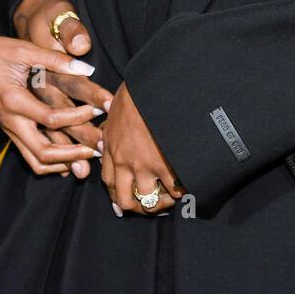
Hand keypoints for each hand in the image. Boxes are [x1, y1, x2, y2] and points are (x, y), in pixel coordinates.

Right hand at [0, 37, 105, 176]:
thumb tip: (86, 68)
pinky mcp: (10, 131)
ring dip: (63, 164)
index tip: (98, 110)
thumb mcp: (24, 50)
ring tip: (88, 158)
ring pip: (36, 161)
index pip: (52, 119)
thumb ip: (55, 59)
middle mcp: (10, 121)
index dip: (78, 117)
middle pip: (44, 153)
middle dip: (74, 154)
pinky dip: (51, 163)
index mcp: (14, 101)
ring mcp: (9, 129)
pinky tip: (70, 158)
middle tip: (99, 148)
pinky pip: (30, 156)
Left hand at [100, 82, 184, 215]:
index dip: (118, 195)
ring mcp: (144, 166)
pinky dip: (180, 190)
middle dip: (138, 206)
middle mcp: (124, 163)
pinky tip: (186, 184)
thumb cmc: (135, 92)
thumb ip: (111, 127)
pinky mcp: (164, 164)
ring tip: (172, 194)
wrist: (152, 86)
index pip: (109, 183)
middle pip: (126, 201)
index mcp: (111, 149)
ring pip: (149, 199)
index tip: (127, 201)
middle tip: (151, 202)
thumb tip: (108, 133)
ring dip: (161, 200)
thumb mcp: (114, 109)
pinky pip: (173, 188)